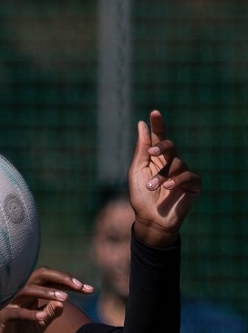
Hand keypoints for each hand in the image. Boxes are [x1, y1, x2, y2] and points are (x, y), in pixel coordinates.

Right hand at [0, 267, 88, 332]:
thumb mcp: (42, 322)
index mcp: (33, 290)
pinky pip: (17, 312)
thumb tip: (63, 302)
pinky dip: (30, 313)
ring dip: (47, 293)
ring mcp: (10, 302)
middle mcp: (21, 291)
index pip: (53, 279)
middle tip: (79, 286)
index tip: (89, 289)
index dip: (70, 282)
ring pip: (28, 289)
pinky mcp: (2, 315)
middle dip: (61, 278)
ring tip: (64, 299)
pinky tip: (43, 317)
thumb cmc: (21, 330)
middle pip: (40, 274)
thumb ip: (53, 312)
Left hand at [128, 110, 199, 245]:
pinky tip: (168, 187)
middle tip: (153, 153)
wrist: (150, 220)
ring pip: (176, 164)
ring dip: (162, 176)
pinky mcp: (194, 184)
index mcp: (157, 159)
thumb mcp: (137, 172)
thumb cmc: (141, 197)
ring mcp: (183, 173)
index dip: (158, 125)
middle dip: (162, 147)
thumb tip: (141, 125)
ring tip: (151, 187)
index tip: (154, 112)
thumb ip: (142, 150)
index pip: (159, 138)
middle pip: (170, 146)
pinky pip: (188, 176)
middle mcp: (171, 163)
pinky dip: (177, 180)